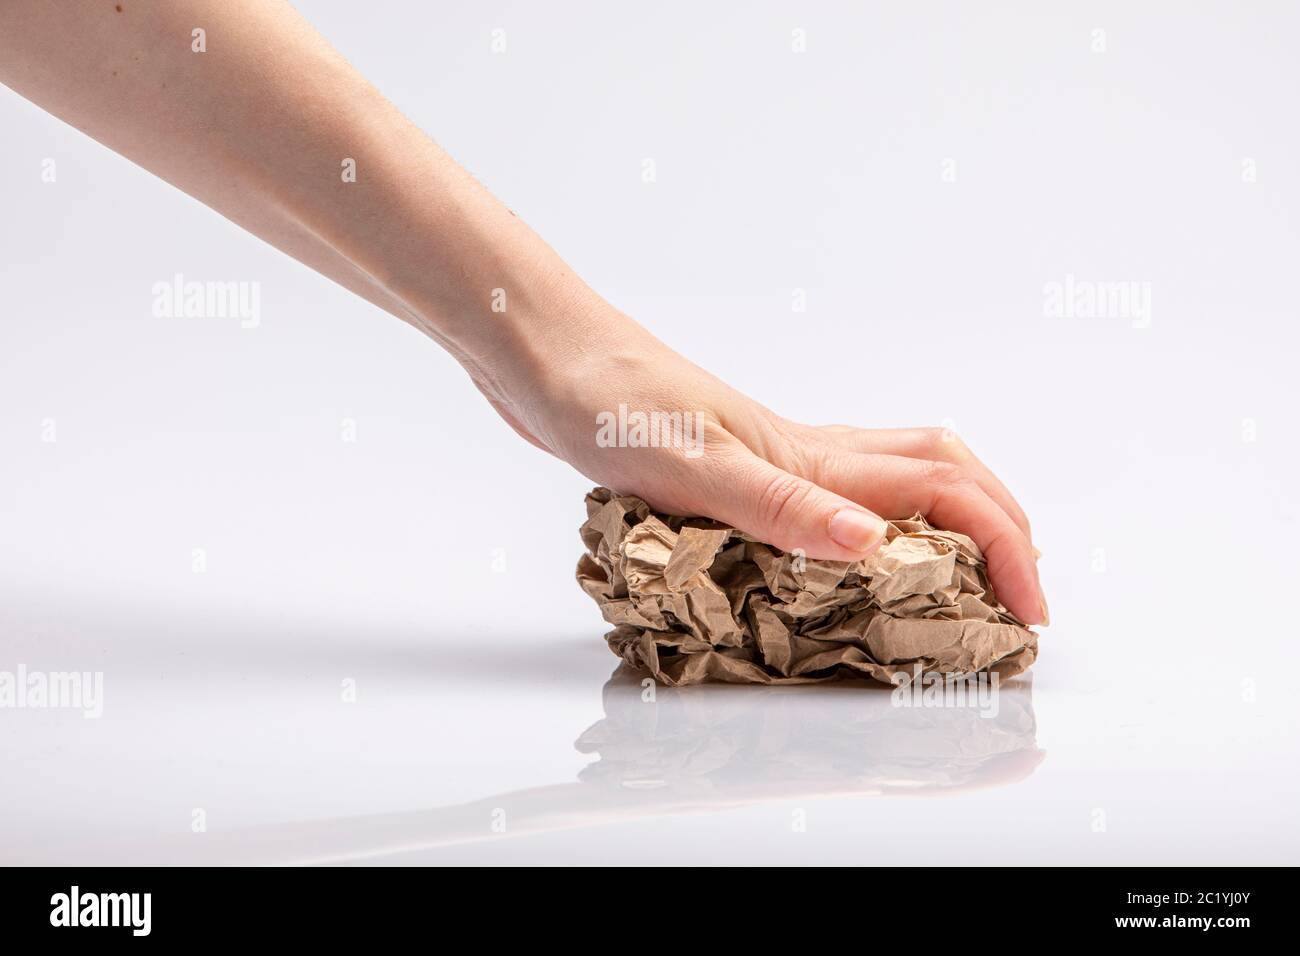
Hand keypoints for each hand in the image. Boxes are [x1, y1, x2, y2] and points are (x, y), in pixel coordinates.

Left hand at [477, 315, 1047, 626]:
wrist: (543, 351)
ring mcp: (774, 453)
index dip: (1006, 547)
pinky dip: (877, 517)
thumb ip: (778, 506)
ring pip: (895, 475)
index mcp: (807, 455)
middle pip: (942, 473)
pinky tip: (852, 547)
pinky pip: (838, 489)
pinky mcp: (737, 462)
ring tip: (967, 574)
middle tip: (1019, 594)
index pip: (944, 495)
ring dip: (950, 517)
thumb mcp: (688, 467)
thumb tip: (874, 547)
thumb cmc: (604, 400)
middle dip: (1001, 528)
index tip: (1030, 611)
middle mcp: (805, 452)